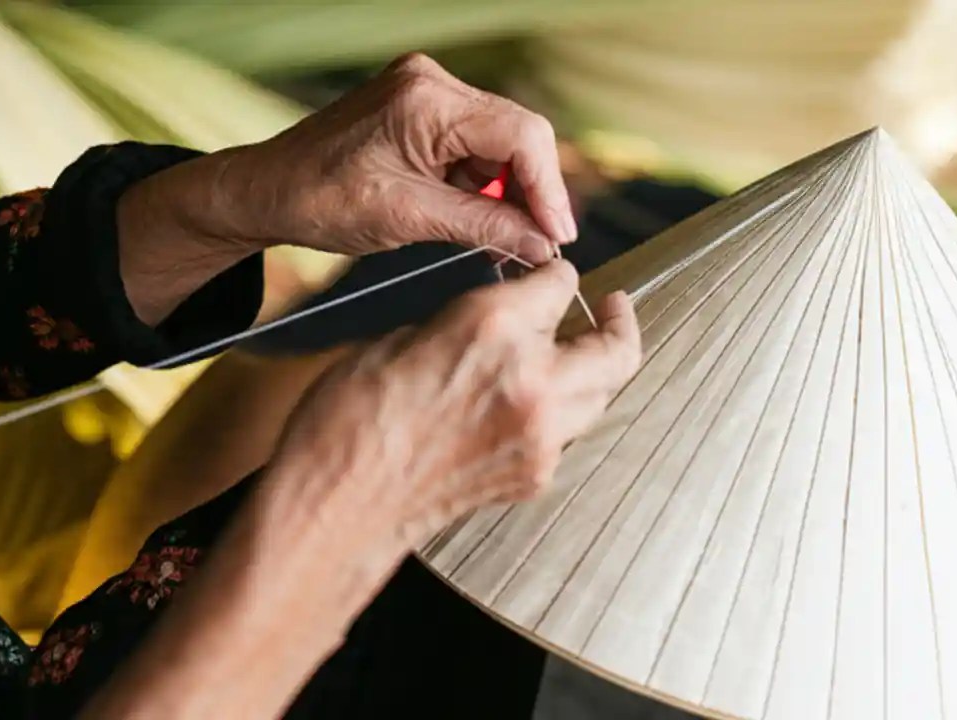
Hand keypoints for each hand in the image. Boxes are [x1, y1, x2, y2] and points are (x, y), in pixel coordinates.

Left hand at [117, 51, 572, 324]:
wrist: (266, 191)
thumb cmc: (319, 199)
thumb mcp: (409, 218)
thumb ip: (484, 226)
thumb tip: (541, 244)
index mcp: (427, 100)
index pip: (521, 135)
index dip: (548, 189)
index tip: (557, 236)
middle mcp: (433, 84)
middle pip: (517, 135)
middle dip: (532, 193)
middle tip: (539, 244)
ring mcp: (428, 94)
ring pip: (501, 145)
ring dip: (507, 194)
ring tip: (504, 241)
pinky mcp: (422, 112)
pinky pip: (474, 148)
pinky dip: (482, 187)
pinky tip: (479, 220)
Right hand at [270, 260, 640, 552]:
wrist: (337, 499)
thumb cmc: (351, 414)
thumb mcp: (408, 334)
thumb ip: (472, 319)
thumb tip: (504, 314)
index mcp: (494, 328)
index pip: (562, 284)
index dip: (557, 276)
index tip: (554, 278)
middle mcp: (533, 380)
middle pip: (615, 347)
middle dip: (619, 322)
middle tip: (613, 308)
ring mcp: (541, 435)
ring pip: (604, 392)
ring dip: (597, 369)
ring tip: (581, 354)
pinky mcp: (536, 474)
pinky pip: (571, 432)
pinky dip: (565, 412)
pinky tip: (537, 403)